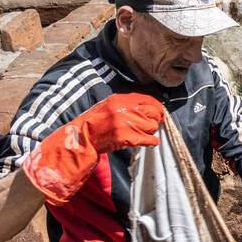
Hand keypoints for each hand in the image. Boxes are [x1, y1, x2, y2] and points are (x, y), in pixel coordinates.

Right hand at [22, 93, 164, 205]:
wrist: (82, 138)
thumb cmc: (96, 122)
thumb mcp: (110, 106)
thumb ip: (128, 104)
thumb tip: (149, 107)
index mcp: (121, 99)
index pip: (149, 100)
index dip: (157, 108)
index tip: (159, 113)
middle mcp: (125, 109)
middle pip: (154, 113)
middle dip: (155, 119)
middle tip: (152, 125)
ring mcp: (126, 123)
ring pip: (152, 127)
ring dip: (151, 132)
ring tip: (144, 134)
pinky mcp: (126, 137)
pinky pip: (149, 140)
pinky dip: (151, 142)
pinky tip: (148, 142)